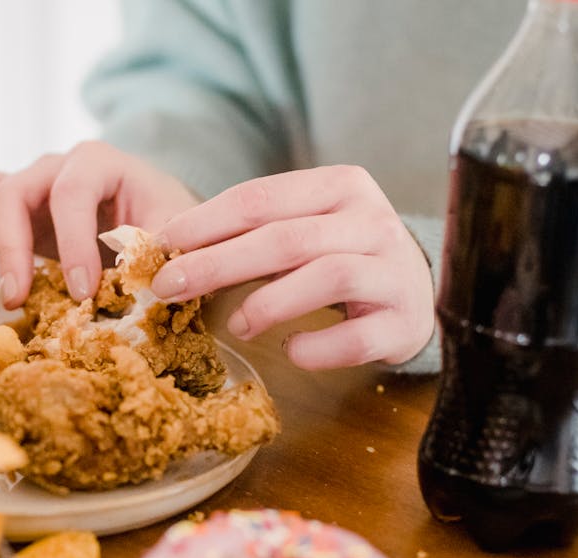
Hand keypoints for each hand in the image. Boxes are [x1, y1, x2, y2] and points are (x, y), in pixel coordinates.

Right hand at [0, 141, 197, 307]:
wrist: (164, 221)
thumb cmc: (171, 227)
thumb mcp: (176, 237)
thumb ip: (159, 253)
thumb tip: (144, 281)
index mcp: (98, 164)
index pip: (73, 192)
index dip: (74, 241)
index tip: (82, 292)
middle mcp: (54, 168)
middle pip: (12, 190)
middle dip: (11, 247)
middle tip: (19, 297)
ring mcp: (26, 186)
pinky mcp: (8, 211)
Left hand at [151, 166, 434, 369]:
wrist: (416, 295)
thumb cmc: (341, 258)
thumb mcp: (302, 231)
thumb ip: (249, 234)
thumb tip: (167, 251)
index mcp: (340, 186)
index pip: (262, 197)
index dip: (206, 222)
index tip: (161, 245)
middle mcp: (372, 221)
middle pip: (286, 238)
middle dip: (218, 263)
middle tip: (169, 288)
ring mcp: (394, 271)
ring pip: (327, 277)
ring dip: (270, 304)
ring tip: (238, 325)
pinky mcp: (404, 320)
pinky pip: (357, 337)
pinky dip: (317, 347)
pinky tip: (291, 350)